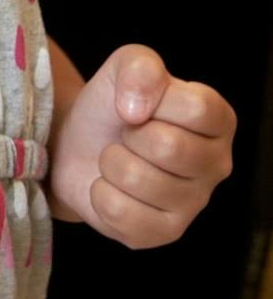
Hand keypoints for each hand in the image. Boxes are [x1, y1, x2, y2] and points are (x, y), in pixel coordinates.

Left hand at [48, 43, 236, 247]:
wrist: (80, 144)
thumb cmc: (115, 104)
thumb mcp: (126, 65)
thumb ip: (140, 66)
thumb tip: (137, 110)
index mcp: (218, 120)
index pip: (198, 109)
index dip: (156, 101)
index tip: (140, 104)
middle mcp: (216, 164)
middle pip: (169, 147)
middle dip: (130, 134)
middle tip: (127, 134)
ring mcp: (194, 204)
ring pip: (139, 179)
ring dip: (111, 161)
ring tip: (118, 158)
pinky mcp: (164, 233)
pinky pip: (120, 212)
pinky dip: (100, 193)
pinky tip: (110, 186)